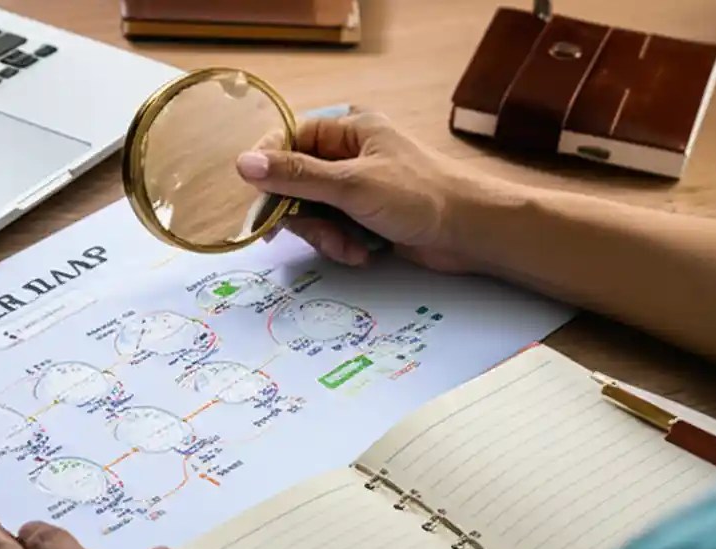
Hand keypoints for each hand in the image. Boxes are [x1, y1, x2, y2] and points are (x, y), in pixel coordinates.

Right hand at [236, 110, 487, 270]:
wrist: (471, 232)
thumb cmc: (420, 196)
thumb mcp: (351, 184)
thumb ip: (295, 175)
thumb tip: (244, 163)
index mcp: (349, 130)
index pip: (289, 138)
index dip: (268, 165)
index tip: (255, 193)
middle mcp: (350, 155)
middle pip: (296, 182)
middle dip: (303, 214)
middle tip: (315, 231)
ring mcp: (357, 188)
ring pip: (313, 212)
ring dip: (325, 236)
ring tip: (349, 247)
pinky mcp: (366, 217)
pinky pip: (333, 230)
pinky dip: (342, 245)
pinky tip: (364, 253)